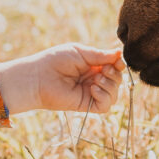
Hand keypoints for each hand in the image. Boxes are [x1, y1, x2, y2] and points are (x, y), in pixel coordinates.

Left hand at [0, 45, 124, 114]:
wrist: (39, 77)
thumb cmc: (56, 60)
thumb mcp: (81, 53)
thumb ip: (100, 55)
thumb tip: (119, 53)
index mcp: (93, 65)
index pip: (115, 67)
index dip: (119, 65)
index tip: (117, 61)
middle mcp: (94, 79)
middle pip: (117, 80)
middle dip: (114, 74)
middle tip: (102, 70)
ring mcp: (91, 93)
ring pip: (114, 94)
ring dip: (110, 85)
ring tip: (95, 80)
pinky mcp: (86, 105)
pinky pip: (106, 106)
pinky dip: (104, 97)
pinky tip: (93, 89)